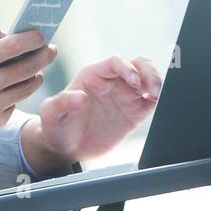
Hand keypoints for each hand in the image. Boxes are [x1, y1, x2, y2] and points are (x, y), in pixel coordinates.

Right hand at [0, 19, 55, 157]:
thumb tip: (8, 33)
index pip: (11, 46)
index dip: (31, 39)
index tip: (40, 35)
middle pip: (27, 67)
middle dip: (44, 55)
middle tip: (51, 49)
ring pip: (27, 87)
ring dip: (37, 74)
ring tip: (36, 68)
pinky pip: (16, 103)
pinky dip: (17, 93)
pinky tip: (10, 88)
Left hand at [21, 56, 161, 173]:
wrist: (65, 147)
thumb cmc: (56, 125)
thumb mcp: (51, 114)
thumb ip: (61, 103)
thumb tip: (79, 96)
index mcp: (94, 76)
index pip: (116, 62)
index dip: (128, 67)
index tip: (134, 81)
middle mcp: (112, 82)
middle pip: (138, 65)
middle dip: (148, 73)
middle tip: (153, 89)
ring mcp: (125, 96)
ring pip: (148, 80)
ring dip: (157, 84)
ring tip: (158, 96)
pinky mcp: (134, 113)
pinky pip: (151, 102)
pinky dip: (159, 100)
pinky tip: (159, 105)